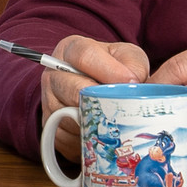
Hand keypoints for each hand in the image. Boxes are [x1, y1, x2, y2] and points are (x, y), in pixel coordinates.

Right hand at [36, 35, 150, 158]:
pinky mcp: (50, 126)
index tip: (132, 82)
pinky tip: (101, 131)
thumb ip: (134, 64)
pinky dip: (88, 137)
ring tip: (116, 120)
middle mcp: (53, 74)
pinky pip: (69, 137)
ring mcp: (48, 101)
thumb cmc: (112, 69)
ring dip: (98, 122)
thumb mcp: (126, 57)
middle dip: (104, 101)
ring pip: (72, 116)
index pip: (84, 55)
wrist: (92, 90)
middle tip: (125, 107)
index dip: (109, 70)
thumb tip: (137, 83)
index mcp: (70, 49)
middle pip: (74, 90)